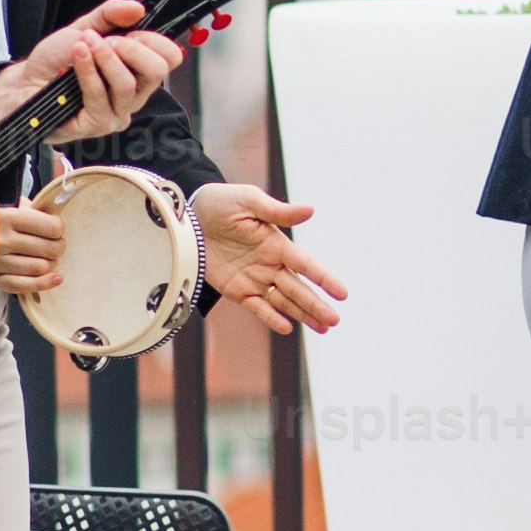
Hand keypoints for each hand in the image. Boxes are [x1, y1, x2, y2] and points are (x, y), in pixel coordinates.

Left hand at [0, 0, 183, 142]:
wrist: (24, 82)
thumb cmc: (56, 60)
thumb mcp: (85, 27)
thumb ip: (111, 14)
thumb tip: (138, 8)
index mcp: (138, 71)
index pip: (170, 58)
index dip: (154, 39)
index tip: (131, 29)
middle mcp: (133, 95)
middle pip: (157, 71)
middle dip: (130, 47)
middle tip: (106, 39)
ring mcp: (117, 113)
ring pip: (127, 84)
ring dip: (103, 57)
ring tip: (83, 44)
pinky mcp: (97, 125)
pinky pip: (99, 95)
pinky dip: (87, 70)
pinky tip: (76, 56)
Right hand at [0, 203, 65, 300]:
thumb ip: (21, 206)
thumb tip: (45, 211)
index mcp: (5, 217)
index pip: (50, 227)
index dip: (58, 228)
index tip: (56, 227)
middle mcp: (2, 241)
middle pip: (49, 249)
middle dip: (58, 246)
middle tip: (56, 242)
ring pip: (40, 268)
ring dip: (50, 263)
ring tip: (48, 256)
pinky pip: (23, 285)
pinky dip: (43, 283)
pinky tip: (55, 278)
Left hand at [195, 184, 347, 332]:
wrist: (187, 219)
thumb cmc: (221, 203)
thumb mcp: (249, 202)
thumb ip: (279, 212)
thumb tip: (311, 210)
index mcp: (277, 244)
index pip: (306, 264)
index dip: (324, 279)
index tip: (342, 293)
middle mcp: (270, 264)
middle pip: (298, 288)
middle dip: (317, 304)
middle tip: (335, 320)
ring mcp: (254, 279)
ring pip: (283, 301)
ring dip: (303, 315)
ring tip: (323, 328)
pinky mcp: (236, 290)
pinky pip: (257, 307)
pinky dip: (271, 318)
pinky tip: (287, 327)